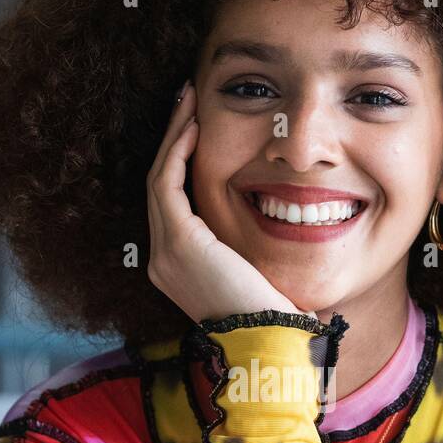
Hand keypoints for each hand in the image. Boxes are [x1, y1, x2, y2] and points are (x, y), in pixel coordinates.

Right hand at [146, 81, 310, 324]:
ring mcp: (165, 253)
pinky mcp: (180, 242)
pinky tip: (194, 127)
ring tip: (188, 101)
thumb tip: (283, 224)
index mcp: (178, 269)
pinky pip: (167, 183)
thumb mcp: (258, 277)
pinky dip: (178, 152)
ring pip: (159, 178)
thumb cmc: (275, 319)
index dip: (180, 163)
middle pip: (159, 186)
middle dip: (172, 139)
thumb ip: (252, 249)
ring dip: (173, 136)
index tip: (197, 129)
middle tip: (186, 100)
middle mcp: (162, 261)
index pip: (172, 205)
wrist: (271, 342)